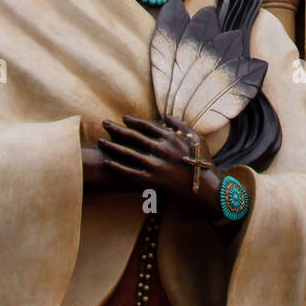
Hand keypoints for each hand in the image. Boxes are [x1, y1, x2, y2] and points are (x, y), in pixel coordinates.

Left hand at [94, 112, 224, 221]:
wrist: (205, 189)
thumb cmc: (203, 162)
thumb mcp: (196, 139)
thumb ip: (181, 126)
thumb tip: (167, 116)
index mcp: (170, 138)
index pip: (147, 126)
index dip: (133, 121)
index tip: (123, 118)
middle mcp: (160, 149)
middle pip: (133, 136)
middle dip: (117, 129)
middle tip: (104, 123)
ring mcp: (154, 165)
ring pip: (127, 153)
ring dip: (112, 146)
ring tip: (100, 141)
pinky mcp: (150, 181)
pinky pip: (129, 172)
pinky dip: (117, 167)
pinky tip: (107, 162)